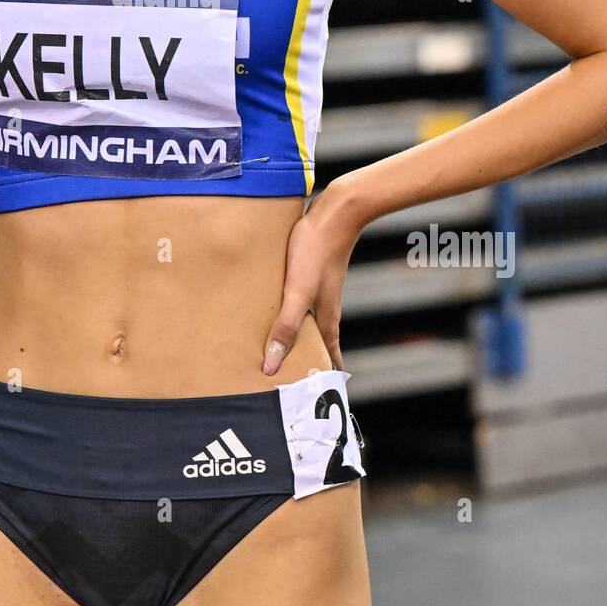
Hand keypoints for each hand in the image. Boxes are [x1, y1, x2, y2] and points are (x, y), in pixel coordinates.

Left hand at [261, 183, 363, 374]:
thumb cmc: (316, 252)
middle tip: (293, 373)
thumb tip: (272, 366)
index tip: (322, 392)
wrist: (334, 214)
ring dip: (297, 332)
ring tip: (279, 343)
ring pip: (308, 318)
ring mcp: (319, 287)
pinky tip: (274, 302)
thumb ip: (285, 327)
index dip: (324, 373)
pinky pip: (299, 298)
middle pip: (317, 338)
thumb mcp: (297, 293)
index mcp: (326, 317)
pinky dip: (289, 309)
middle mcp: (325, 305)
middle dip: (307, 356)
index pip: (328, 354)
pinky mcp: (310, 270)